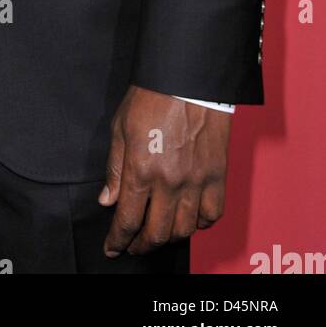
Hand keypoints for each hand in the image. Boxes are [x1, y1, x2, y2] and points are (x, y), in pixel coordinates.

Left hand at [99, 85, 230, 256]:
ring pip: (185, 230)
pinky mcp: (218, 175)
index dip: (118, 240)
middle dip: (141, 245)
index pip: (128, 220)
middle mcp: (170, 181)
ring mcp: (197, 181)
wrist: (188, 78)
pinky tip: (189, 219)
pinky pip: (212, 214)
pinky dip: (200, 223)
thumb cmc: (151, 96)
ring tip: (158, 233)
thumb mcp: (120, 128)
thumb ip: (115, 169)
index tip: (112, 248)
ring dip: (169, 237)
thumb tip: (108, 200)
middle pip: (157, 233)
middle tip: (133, 246)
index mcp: (141, 169)